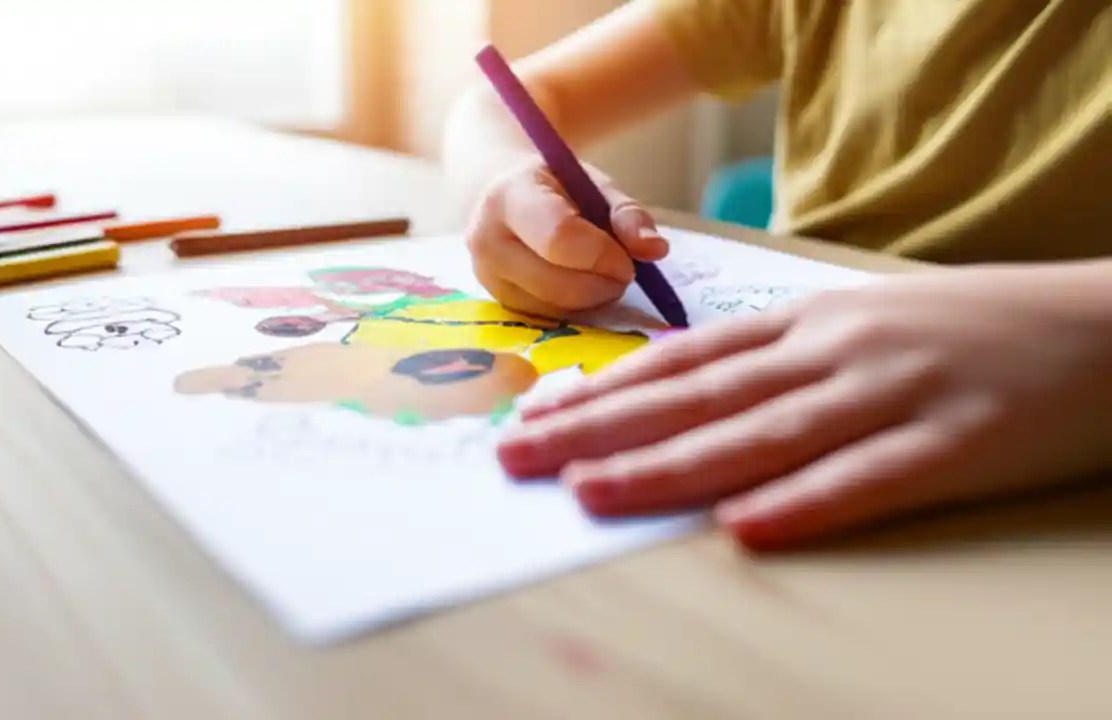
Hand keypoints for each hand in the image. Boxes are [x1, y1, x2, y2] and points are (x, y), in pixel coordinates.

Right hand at [465, 161, 668, 318]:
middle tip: (625, 271)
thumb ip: (626, 214)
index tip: (627, 258)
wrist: (502, 198)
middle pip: (555, 283)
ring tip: (603, 274)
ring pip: (553, 307)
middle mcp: (487, 240)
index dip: (602, 255)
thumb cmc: (555, 189)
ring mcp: (487, 277)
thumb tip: (655, 250)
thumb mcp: (592, 185)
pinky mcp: (498, 303)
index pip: (558, 237)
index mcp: (509, 196)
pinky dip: (576, 308)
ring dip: (592, 298)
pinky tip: (583, 285)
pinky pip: (547, 319)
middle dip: (602, 283)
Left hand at [498, 265, 1111, 550]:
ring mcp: (894, 392)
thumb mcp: (861, 324)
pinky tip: (746, 528)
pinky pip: (872, 477)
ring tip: (590, 494)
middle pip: (697, 396)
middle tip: (517, 458)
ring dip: (669, 466)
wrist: (1101, 321)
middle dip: (599, 429)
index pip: (684, 361)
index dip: (604, 391)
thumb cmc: (966, 329)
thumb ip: (779, 360)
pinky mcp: (957, 442)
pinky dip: (806, 502)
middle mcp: (835, 351)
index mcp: (809, 325)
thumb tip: (688, 399)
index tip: (536, 416)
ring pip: (762, 435)